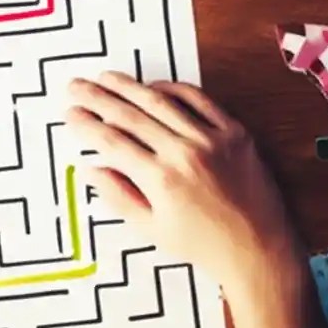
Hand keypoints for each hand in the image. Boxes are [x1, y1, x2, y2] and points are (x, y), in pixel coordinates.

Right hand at [64, 71, 303, 295]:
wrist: (258, 249)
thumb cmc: (203, 246)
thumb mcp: (151, 229)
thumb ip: (117, 196)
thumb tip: (90, 169)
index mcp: (160, 180)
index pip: (111, 142)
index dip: (85, 124)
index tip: (70, 113)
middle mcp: (184, 153)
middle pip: (129, 115)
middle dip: (97, 97)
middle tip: (76, 86)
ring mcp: (211, 139)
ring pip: (160, 101)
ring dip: (128, 86)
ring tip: (106, 77)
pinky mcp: (235, 133)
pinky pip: (199, 100)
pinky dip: (174, 88)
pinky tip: (153, 86)